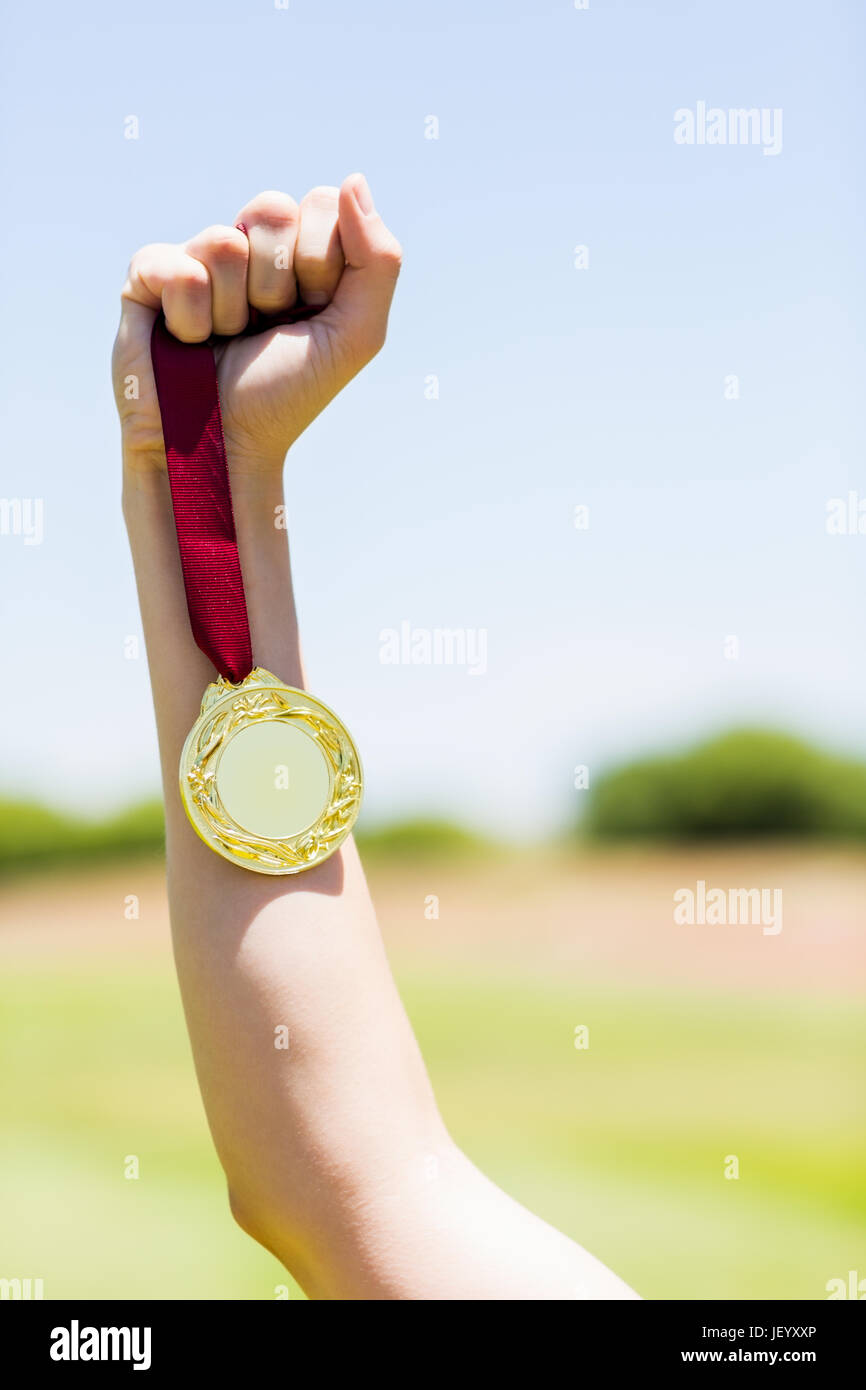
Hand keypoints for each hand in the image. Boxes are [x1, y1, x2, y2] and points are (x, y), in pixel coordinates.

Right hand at [112, 174, 401, 472]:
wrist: (226, 446)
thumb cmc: (288, 393)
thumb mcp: (357, 333)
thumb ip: (377, 259)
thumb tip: (353, 179)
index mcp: (299, 254)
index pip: (321, 203)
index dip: (321, 265)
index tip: (310, 313)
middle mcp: (248, 246)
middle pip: (272, 209)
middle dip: (278, 284)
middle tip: (265, 327)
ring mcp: (196, 256)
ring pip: (224, 241)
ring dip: (233, 310)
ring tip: (224, 339)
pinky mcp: (147, 275)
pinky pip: (177, 267)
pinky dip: (191, 318)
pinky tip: (188, 341)